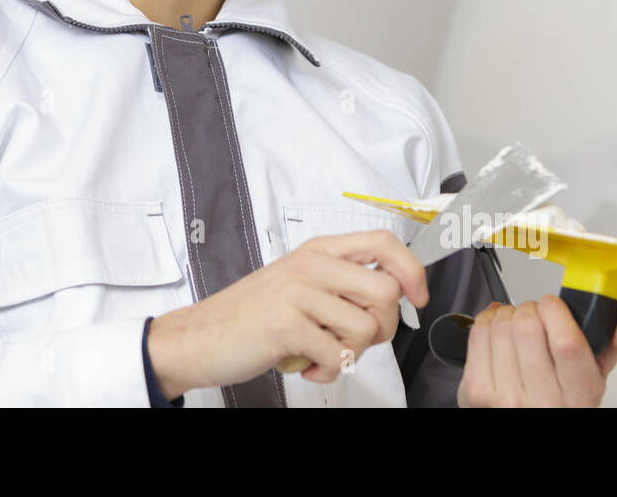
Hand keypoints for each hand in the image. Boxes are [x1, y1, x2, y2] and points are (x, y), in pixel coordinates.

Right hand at [148, 230, 427, 396]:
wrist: (198, 337)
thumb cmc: (249, 315)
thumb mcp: (298, 283)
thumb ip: (339, 281)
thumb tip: (394, 290)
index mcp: (317, 251)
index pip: (383, 242)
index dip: (413, 269)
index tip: (418, 297)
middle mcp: (310, 265)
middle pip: (386, 292)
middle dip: (382, 329)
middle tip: (354, 341)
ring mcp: (297, 293)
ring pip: (366, 328)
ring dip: (350, 355)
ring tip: (323, 353)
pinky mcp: (287, 324)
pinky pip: (336, 356)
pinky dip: (327, 372)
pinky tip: (307, 367)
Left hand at [456, 294, 616, 406]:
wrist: (530, 424)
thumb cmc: (563, 399)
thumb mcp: (595, 375)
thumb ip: (616, 339)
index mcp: (578, 396)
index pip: (566, 344)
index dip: (556, 312)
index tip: (554, 304)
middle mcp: (541, 401)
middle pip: (527, 328)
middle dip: (530, 309)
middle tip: (536, 315)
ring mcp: (505, 398)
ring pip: (500, 327)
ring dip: (508, 314)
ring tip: (519, 325)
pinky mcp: (476, 391)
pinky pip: (477, 335)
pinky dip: (487, 322)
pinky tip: (499, 331)